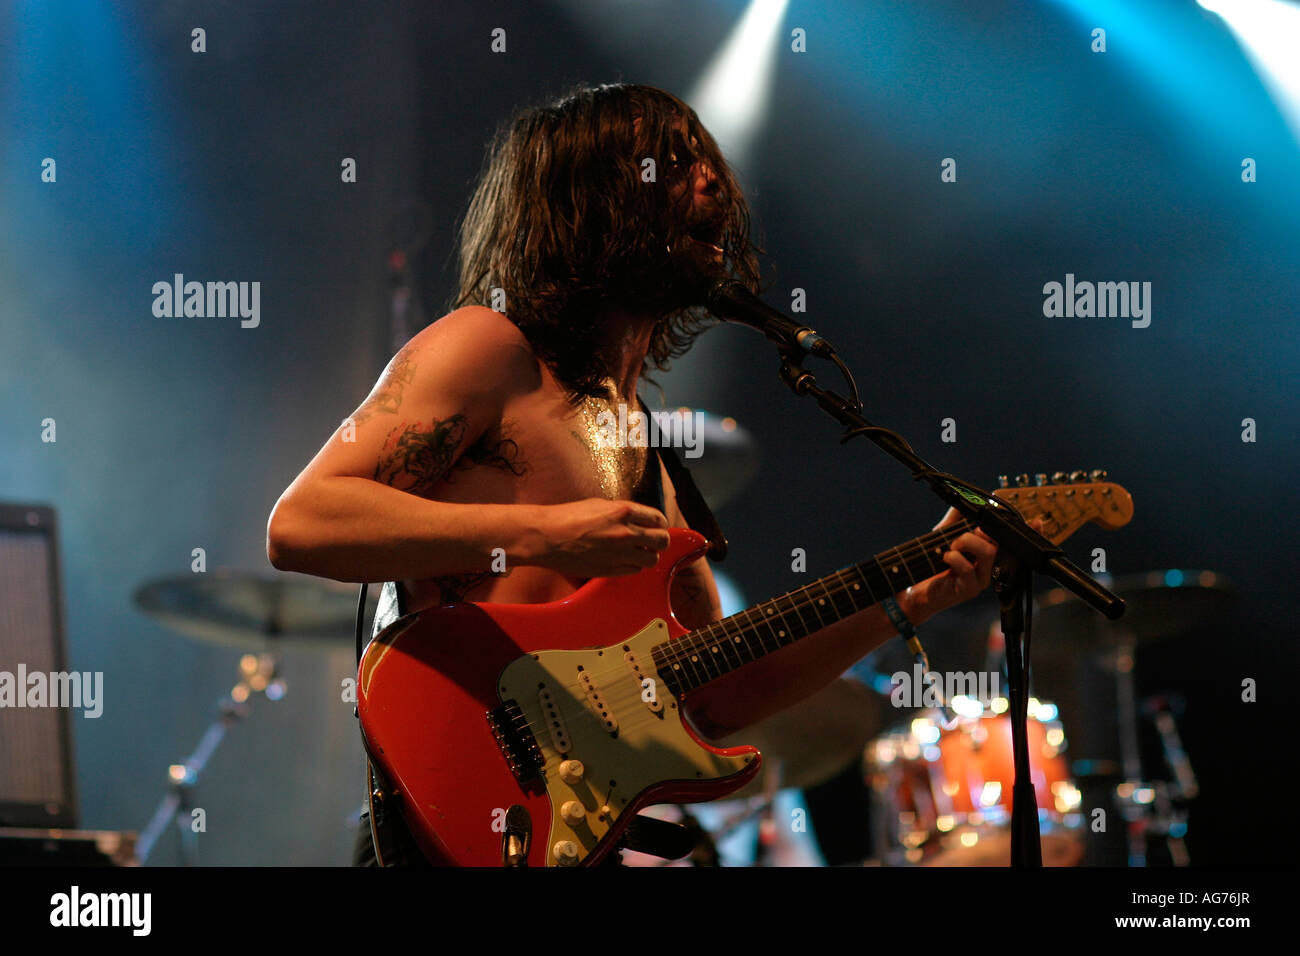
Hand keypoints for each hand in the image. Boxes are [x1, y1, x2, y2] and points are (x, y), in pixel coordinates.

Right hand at [532, 498, 670, 577]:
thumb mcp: (600, 505)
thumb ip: (623, 512)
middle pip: (661, 541)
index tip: (656, 526)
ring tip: (637, 551)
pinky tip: (623, 559)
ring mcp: (620, 554)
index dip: (659, 523)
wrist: (548, 537)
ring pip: (652, 559)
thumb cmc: (568, 517)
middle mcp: (627, 533)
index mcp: (624, 511)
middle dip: (659, 540)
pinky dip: (633, 566)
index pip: (658, 519)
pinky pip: (635, 571)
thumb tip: (638, 519)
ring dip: (647, 555)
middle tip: (652, 540)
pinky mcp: (611, 570)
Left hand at [901, 508, 1044, 624]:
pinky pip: (968, 568)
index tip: (1036, 522)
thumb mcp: (944, 538)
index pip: (1012, 543)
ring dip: (966, 542)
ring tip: (952, 547)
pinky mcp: (969, 590)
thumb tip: (961, 503)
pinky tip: (945, 559)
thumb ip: (954, 521)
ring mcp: (981, 580)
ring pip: (988, 553)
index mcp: (989, 555)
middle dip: (978, 533)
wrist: (919, 591)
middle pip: (999, 544)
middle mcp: (990, 568)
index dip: (1027, 533)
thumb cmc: (935, 566)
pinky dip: (953, 557)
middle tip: (960, 537)